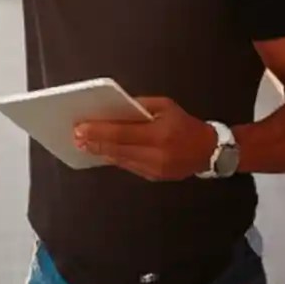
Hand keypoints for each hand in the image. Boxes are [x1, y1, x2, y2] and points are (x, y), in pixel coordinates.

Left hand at [73, 97, 215, 180]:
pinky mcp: (153, 177)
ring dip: (100, 152)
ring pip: (120, 160)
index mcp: (160, 134)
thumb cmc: (184, 123)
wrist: (209, 151)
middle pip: (117, 149)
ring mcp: (155, 169)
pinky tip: (101, 151)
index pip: (122, 133)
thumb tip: (113, 107)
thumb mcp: (165, 106)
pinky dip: (114, 157)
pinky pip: (128, 166)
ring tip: (83, 144)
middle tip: (75, 137)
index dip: (99, 131)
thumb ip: (139, 105)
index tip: (80, 128)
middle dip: (94, 143)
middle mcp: (157, 154)